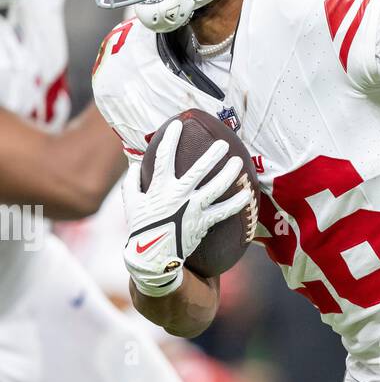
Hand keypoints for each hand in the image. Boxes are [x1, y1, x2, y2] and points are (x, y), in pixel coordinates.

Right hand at [122, 119, 250, 295]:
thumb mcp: (131, 202)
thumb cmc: (142, 228)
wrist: (153, 257)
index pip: (164, 157)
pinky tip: (247, 195)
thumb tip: (134, 163)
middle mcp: (178, 196)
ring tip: (238, 162)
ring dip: (228, 174)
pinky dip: (236, 204)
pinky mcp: (202, 223)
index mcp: (159, 187)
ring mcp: (192, 209)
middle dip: (211, 154)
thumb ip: (133, 181)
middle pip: (198, 170)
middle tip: (223, 143)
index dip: (170, 139)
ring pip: (215, 188)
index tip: (177, 124)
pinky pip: (223, 211)